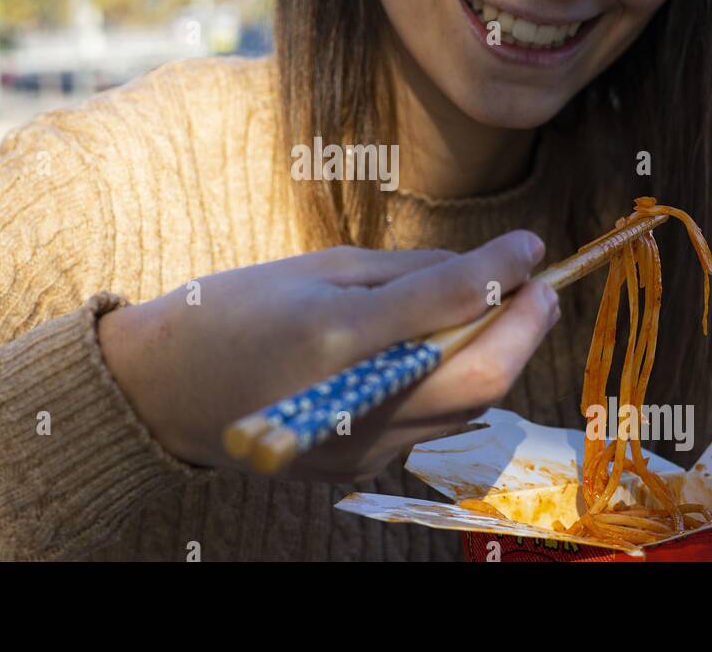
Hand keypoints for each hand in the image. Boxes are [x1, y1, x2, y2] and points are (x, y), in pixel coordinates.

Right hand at [98, 230, 558, 482]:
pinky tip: (451, 354)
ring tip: (508, 314)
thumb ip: (406, 274)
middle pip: (482, 376)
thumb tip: (482, 271)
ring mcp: (359, 446)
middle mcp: (356, 400)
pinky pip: (432, 427)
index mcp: (336, 334)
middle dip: (528, 328)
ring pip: (467, 410)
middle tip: (544, 287)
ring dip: (501, 358)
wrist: (168, 391)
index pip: (449, 301)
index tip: (530, 243)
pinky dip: (457, 387)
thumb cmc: (237, 310)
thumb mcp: (318, 269)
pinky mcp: (357, 469)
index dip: (503, 269)